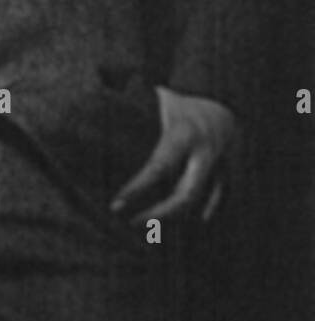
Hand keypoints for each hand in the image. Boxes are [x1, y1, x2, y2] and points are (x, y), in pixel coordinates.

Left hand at [111, 86, 235, 225]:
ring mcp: (218, 163)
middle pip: (185, 194)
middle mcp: (203, 151)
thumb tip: (93, 96)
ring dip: (174, 215)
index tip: (116, 205)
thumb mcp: (159, 97)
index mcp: (182, 133)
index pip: (158, 167)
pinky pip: (220, 196)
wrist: (223, 95)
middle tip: (132, 222)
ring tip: (149, 224)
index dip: (137, 188)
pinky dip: (209, 209)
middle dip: (159, 213)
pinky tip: (198, 220)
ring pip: (200, 199)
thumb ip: (132, 102)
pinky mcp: (227, 171)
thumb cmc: (179, 100)